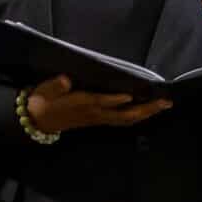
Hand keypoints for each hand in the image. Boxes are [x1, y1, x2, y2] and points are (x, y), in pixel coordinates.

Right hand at [25, 75, 171, 134]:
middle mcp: (94, 113)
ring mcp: (99, 119)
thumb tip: (65, 79)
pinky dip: (138, 116)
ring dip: (146, 113)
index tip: (130, 94)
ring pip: (126, 119)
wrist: (37, 121)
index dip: (115, 100)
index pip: (101, 102)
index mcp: (81, 104)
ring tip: (164, 105)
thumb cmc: (42, 101)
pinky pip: (123, 121)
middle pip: (123, 114)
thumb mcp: (44, 91)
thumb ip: (55, 86)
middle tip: (164, 101)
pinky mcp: (100, 120)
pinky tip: (149, 111)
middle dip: (145, 109)